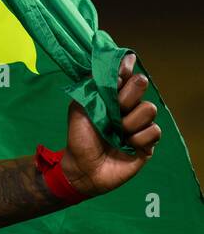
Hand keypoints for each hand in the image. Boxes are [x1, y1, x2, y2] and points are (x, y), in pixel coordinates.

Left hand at [61, 51, 160, 196]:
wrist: (83, 168)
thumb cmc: (79, 138)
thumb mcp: (78, 109)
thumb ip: (91, 87)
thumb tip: (105, 68)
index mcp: (111, 96)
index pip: (124, 74)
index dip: (125, 67)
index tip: (124, 65)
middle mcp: (127, 107)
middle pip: (141, 84)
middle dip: (128, 94)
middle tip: (115, 107)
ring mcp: (138, 124)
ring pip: (149, 108)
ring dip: (130, 121)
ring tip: (117, 133)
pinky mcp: (148, 142)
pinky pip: (154, 131)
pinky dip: (139, 138)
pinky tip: (127, 145)